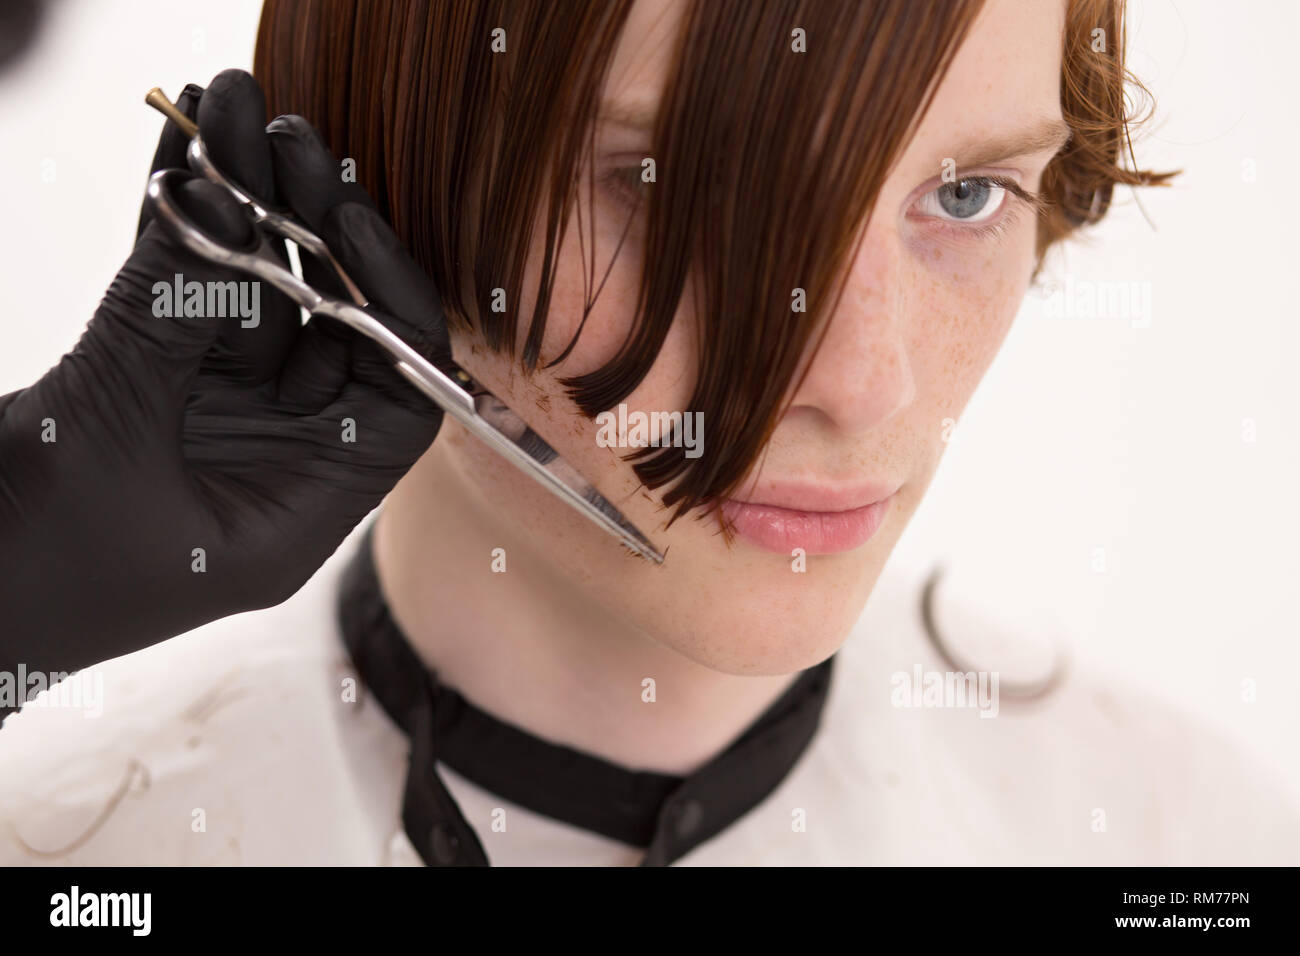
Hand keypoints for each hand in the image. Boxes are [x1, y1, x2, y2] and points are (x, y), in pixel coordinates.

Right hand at [0, 69, 449, 681]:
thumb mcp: (110, 433)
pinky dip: (183, 221)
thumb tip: (217, 202)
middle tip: (289, 135)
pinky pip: (186, 291)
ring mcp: (216, 419)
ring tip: (232, 107)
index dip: (393, 305)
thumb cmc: (26, 566)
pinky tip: (183, 145)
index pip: (399, 399)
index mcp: (300, 510)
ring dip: (248, 203)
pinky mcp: (154, 386)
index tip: (353, 220)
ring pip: (256, 296)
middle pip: (330, 330)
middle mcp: (276, 460)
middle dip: (314, 227)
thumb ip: (170, 318)